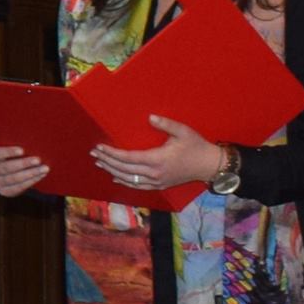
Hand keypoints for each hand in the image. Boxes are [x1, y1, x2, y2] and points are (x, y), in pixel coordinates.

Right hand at [0, 143, 48, 200]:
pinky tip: (40, 175)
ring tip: (44, 168)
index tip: (22, 150)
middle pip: (4, 168)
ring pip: (12, 179)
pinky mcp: (4, 191)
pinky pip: (18, 188)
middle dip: (23, 164)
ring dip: (30, 173)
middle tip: (38, 160)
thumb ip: (15, 142)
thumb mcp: (10, 146)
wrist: (11, 168)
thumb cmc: (13, 153)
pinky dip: (31, 181)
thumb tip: (33, 136)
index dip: (8, 152)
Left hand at [90, 114, 231, 194]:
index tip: (99, 147)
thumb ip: (166, 124)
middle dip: (107, 161)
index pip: (128, 158)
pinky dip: (125, 181)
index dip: (111, 153)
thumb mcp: (183, 131)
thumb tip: (150, 117)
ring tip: (100, 163)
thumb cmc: (197, 146)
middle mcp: (155, 173)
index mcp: (158, 160)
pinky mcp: (160, 186)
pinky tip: (116, 177)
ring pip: (129, 179)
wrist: (209, 166)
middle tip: (94, 154)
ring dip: (112, 171)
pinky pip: (138, 186)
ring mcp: (157, 182)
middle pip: (124, 169)